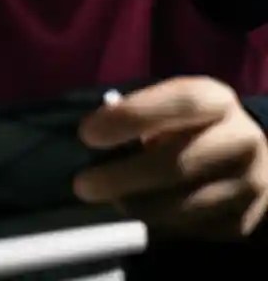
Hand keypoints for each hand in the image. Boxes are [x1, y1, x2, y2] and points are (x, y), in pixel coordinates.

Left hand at [74, 76, 267, 240]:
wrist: (242, 155)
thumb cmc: (184, 125)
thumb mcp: (166, 105)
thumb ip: (137, 114)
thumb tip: (94, 138)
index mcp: (217, 101)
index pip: (182, 103)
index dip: (132, 117)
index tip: (87, 134)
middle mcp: (242, 140)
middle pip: (178, 164)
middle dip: (122, 177)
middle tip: (83, 185)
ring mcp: (249, 184)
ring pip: (183, 206)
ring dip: (137, 207)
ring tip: (109, 201)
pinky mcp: (243, 220)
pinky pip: (191, 230)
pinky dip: (157, 225)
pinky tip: (140, 214)